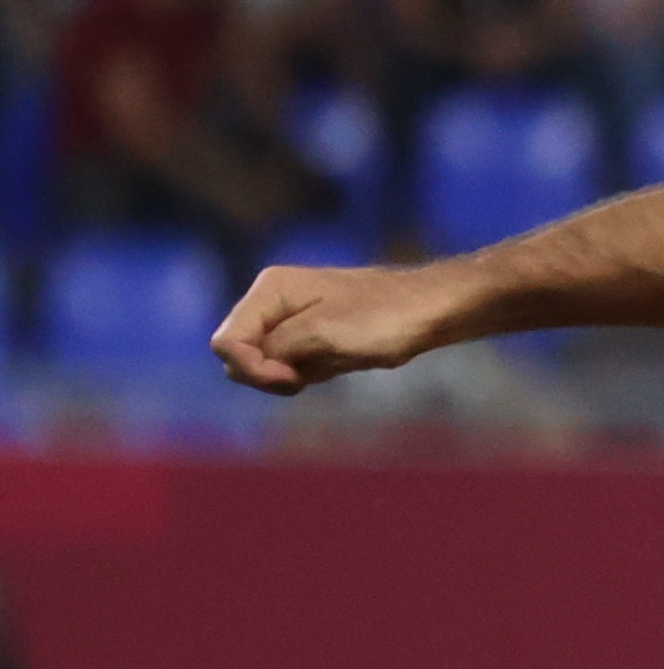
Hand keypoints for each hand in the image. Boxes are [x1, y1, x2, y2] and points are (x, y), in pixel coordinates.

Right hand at [211, 261, 459, 393]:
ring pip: (265, 365)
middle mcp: (274, 303)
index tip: (290, 377)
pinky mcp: (312, 339)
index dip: (250, 368)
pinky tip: (338, 366)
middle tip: (306, 377)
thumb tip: (242, 363)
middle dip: (267, 375)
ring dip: (291, 376)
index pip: (226, 341)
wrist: (432, 311)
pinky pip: (291, 368)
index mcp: (270, 290)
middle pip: (239, 355)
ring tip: (331, 365)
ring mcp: (292, 322)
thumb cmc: (384, 318)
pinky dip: (308, 375)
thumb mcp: (323, 334)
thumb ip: (277, 347)